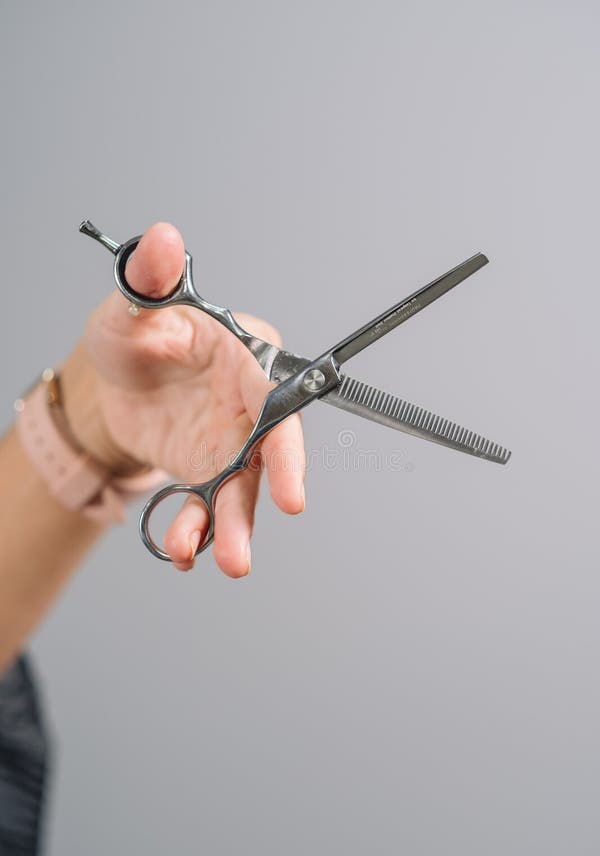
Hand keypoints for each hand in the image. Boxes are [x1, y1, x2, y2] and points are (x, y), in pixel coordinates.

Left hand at [62, 223, 304, 576]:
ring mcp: (233, 442)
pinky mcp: (211, 472)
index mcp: (244, 354)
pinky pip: (209, 507)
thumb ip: (149, 279)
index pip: (273, 393)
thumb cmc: (132, 334)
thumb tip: (162, 237)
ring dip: (234, 528)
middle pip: (271, 451)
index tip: (292, 491)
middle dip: (270, 491)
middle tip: (266, 530)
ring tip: (223, 561)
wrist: (113, 382)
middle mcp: (250, 402)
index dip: (284, 438)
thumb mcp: (129, 306)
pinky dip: (198, 531)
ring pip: (243, 490)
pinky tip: (183, 551)